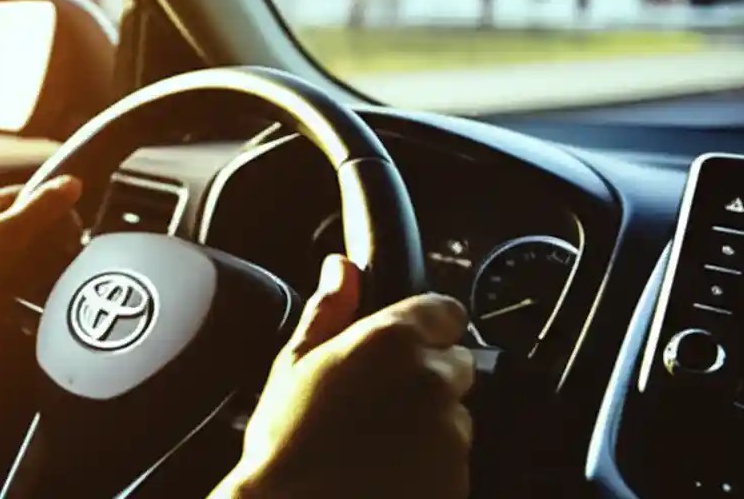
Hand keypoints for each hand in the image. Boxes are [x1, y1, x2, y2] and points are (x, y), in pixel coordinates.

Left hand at [0, 176, 83, 299]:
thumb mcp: (7, 232)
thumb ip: (41, 207)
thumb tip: (73, 183)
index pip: (31, 196)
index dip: (56, 209)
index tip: (75, 232)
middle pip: (33, 229)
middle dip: (55, 244)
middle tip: (70, 261)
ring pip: (31, 261)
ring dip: (49, 273)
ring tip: (62, 286)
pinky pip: (22, 291)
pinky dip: (36, 298)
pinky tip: (44, 308)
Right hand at [213, 255, 474, 498]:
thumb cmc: (285, 443)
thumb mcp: (295, 365)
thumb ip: (329, 310)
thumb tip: (341, 267)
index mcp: (392, 340)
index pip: (447, 311)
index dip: (425, 326)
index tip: (402, 345)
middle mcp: (431, 379)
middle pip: (456, 363)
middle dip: (427, 376)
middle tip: (377, 401)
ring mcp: (450, 432)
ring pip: (456, 414)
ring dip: (431, 422)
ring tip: (378, 441)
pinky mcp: (459, 477)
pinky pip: (455, 458)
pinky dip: (432, 463)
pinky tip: (389, 469)